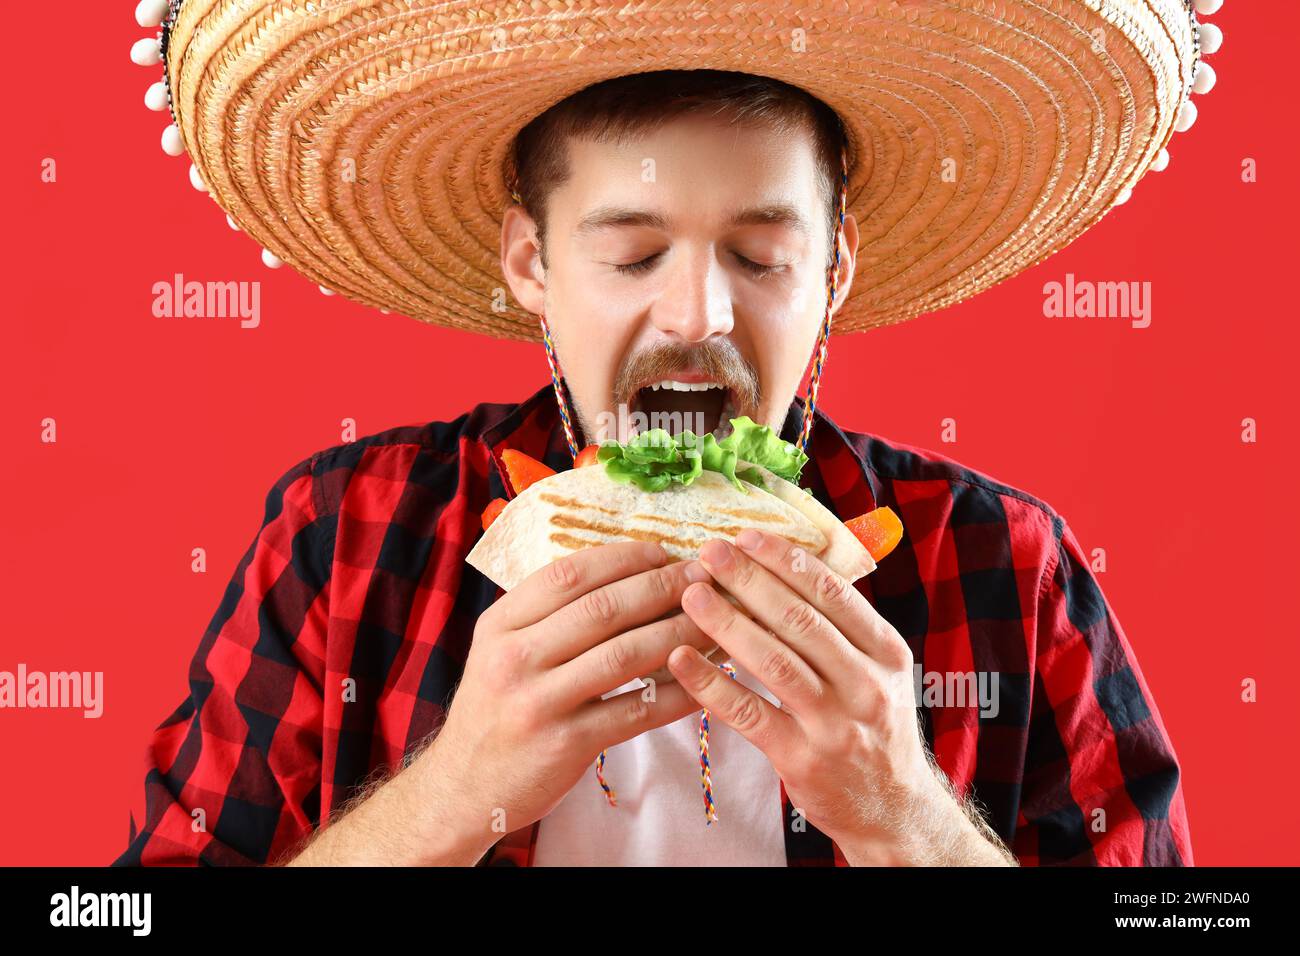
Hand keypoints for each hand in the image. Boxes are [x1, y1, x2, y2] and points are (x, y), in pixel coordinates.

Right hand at [419, 540, 714, 859]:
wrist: (465, 786)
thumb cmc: (496, 710)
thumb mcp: (500, 651)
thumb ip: (546, 616)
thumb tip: (624, 575)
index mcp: (500, 625)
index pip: (568, 575)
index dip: (622, 559)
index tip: (662, 553)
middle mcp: (515, 658)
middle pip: (603, 609)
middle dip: (662, 588)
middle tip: (703, 578)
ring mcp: (539, 702)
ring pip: (626, 655)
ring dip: (679, 634)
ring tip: (714, 623)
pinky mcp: (566, 745)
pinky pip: (636, 711)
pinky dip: (677, 694)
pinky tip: (705, 682)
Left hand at [668, 529, 1014, 865]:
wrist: (893, 808)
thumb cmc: (874, 728)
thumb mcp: (878, 671)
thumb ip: (840, 627)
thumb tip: (784, 566)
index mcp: (885, 652)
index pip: (833, 593)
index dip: (786, 560)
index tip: (747, 535)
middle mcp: (866, 684)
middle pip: (801, 620)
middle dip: (750, 580)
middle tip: (710, 552)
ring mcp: (836, 724)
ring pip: (775, 662)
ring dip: (728, 624)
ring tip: (691, 595)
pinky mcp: (803, 758)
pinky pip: (750, 713)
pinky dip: (712, 685)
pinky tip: (681, 660)